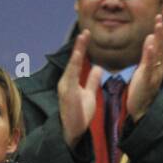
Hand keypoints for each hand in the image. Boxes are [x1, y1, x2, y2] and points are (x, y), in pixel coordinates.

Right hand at [57, 31, 102, 147]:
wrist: (72, 132)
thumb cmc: (79, 115)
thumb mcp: (89, 94)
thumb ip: (92, 81)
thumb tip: (97, 67)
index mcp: (72, 81)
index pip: (78, 61)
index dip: (82, 48)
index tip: (87, 35)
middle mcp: (66, 81)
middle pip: (74, 60)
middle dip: (79, 45)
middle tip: (85, 31)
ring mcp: (66, 86)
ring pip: (72, 65)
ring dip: (78, 51)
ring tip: (83, 37)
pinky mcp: (67, 93)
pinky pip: (72, 76)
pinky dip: (75, 65)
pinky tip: (80, 56)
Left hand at [127, 14, 162, 121]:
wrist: (140, 109)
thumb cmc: (141, 88)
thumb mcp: (145, 68)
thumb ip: (148, 53)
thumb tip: (150, 37)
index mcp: (160, 65)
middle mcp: (160, 68)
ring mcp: (154, 73)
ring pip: (158, 53)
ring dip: (159, 38)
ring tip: (159, 24)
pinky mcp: (146, 79)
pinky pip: (149, 65)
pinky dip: (150, 54)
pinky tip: (151, 43)